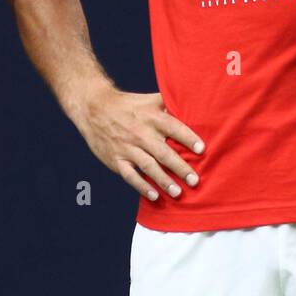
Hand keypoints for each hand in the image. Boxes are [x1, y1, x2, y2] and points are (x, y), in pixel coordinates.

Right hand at [76, 86, 204, 201]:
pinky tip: (154, 196)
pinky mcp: (116, 159)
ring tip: (178, 193)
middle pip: (163, 152)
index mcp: (151, 117)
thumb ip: (169, 104)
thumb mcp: (149, 100)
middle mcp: (140, 133)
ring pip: (148, 166)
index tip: (201, 150)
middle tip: (195, 181)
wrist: (93, 108)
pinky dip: (142, 186)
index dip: (188, 138)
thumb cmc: (127, 105)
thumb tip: (192, 106)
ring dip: (164, 181)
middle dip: (180, 167)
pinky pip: (130, 175)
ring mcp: (127, 147)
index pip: (173, 128)